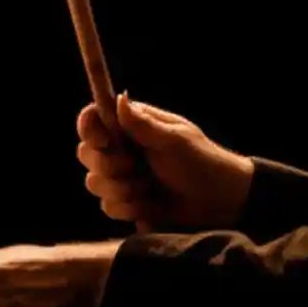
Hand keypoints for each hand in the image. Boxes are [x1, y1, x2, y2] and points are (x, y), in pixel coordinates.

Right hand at [77, 93, 253, 229]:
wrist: (221, 202)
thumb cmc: (203, 162)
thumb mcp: (175, 141)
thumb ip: (142, 124)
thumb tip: (119, 98)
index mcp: (131, 127)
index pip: (93, 119)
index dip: (88, 129)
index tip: (103, 141)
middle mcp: (121, 149)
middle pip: (86, 153)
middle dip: (109, 165)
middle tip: (134, 167)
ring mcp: (121, 176)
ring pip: (94, 182)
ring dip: (122, 189)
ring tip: (149, 188)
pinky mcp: (125, 201)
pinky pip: (108, 206)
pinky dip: (128, 208)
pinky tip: (150, 205)